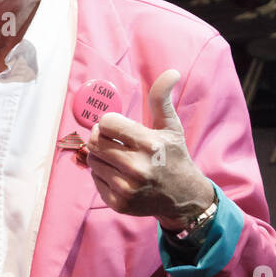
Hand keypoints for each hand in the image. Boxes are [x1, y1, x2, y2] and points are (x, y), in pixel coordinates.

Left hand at [85, 70, 215, 224]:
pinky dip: (102, 174)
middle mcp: (137, 168)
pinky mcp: (118, 204)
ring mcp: (126, 188)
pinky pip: (95, 179)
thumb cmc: (173, 156)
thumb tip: (171, 72)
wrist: (183, 196)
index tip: (118, 127)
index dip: (109, 122)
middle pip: (95, 141)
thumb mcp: (171, 126)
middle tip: (112, 139)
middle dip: (100, 136)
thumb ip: (162, 99)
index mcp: (149, 144)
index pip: (106, 123)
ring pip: (93, 160)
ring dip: (101, 155)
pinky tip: (119, 174)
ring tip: (117, 157)